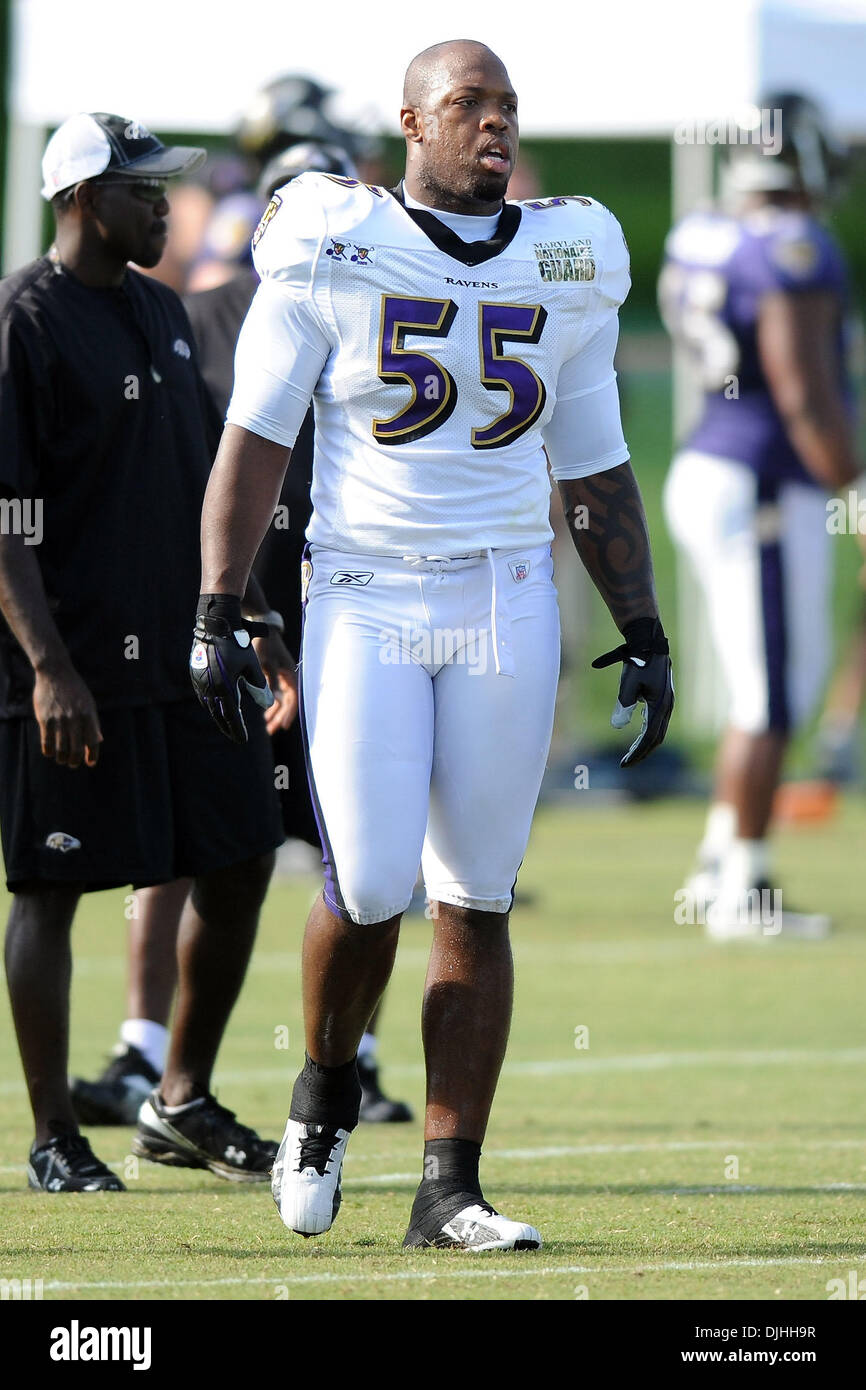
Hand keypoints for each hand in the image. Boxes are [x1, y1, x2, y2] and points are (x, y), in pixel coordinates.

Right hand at [32, 662, 102, 768]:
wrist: (55, 673)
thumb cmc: (74, 689)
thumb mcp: (89, 704)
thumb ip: (93, 723)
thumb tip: (98, 741)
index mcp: (88, 715)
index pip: (93, 742)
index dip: (92, 755)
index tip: (90, 762)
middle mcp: (75, 719)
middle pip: (76, 749)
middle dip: (75, 761)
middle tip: (73, 763)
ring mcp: (59, 720)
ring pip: (61, 749)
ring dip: (62, 758)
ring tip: (62, 759)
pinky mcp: (45, 719)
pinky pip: (47, 743)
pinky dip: (49, 752)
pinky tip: (50, 752)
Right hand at [190, 595, 273, 743]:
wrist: (215, 625)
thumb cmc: (237, 644)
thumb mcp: (252, 666)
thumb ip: (260, 687)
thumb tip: (269, 705)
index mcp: (223, 688)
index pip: (231, 716)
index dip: (237, 730)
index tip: (243, 740)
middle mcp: (208, 688)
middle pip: (218, 714)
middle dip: (227, 726)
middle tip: (235, 736)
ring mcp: (199, 681)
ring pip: (209, 705)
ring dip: (219, 714)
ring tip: (227, 722)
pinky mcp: (195, 674)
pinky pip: (203, 694)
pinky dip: (212, 702)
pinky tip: (218, 704)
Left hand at [253, 631, 298, 732]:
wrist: (262, 629)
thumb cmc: (266, 646)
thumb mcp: (267, 664)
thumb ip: (271, 682)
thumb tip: (274, 701)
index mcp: (292, 676)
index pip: (294, 700)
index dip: (289, 714)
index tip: (283, 726)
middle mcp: (290, 679)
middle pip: (288, 703)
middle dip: (280, 717)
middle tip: (271, 731)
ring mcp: (284, 678)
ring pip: (282, 700)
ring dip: (276, 713)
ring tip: (268, 727)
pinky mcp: (277, 676)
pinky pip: (277, 694)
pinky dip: (272, 704)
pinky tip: (265, 714)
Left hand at [592, 616, 673, 766]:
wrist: (648, 642)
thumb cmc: (638, 662)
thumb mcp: (628, 684)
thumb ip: (623, 706)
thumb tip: (618, 726)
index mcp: (661, 706)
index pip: (649, 737)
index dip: (637, 752)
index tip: (624, 763)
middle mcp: (667, 706)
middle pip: (656, 737)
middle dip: (642, 751)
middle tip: (627, 762)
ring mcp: (666, 702)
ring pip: (657, 729)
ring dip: (644, 742)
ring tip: (632, 752)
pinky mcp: (662, 697)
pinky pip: (656, 720)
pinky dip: (647, 730)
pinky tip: (638, 734)